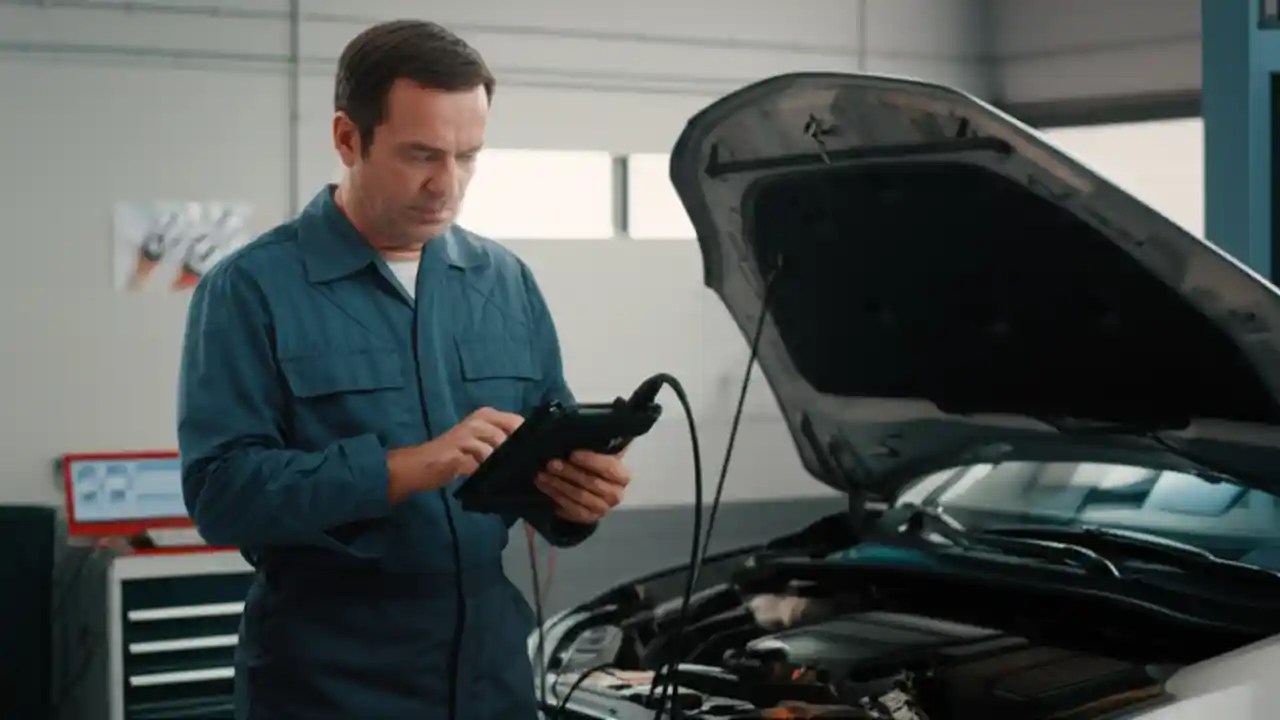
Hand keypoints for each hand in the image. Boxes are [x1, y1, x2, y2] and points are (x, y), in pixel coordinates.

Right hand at [387, 407, 522, 503]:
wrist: (418, 465)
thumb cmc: (453, 454)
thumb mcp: (480, 442)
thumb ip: (501, 442)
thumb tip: (530, 452)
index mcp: (485, 415)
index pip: (517, 422)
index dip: (529, 439)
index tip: (536, 455)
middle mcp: (477, 421)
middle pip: (508, 437)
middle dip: (517, 455)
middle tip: (525, 471)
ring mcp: (465, 436)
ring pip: (495, 451)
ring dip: (502, 466)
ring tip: (507, 478)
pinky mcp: (455, 454)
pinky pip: (477, 466)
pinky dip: (485, 475)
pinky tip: (488, 482)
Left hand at [534, 449, 630, 523]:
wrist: (587, 484)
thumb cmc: (591, 462)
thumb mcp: (595, 450)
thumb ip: (593, 443)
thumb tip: (579, 429)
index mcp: (622, 475)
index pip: (609, 468)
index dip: (591, 460)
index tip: (573, 453)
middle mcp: (616, 494)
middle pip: (592, 483)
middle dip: (569, 472)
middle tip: (550, 463)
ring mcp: (602, 508)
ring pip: (579, 497)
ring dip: (558, 485)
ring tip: (542, 474)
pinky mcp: (588, 518)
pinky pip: (571, 509)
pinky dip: (555, 497)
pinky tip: (544, 486)